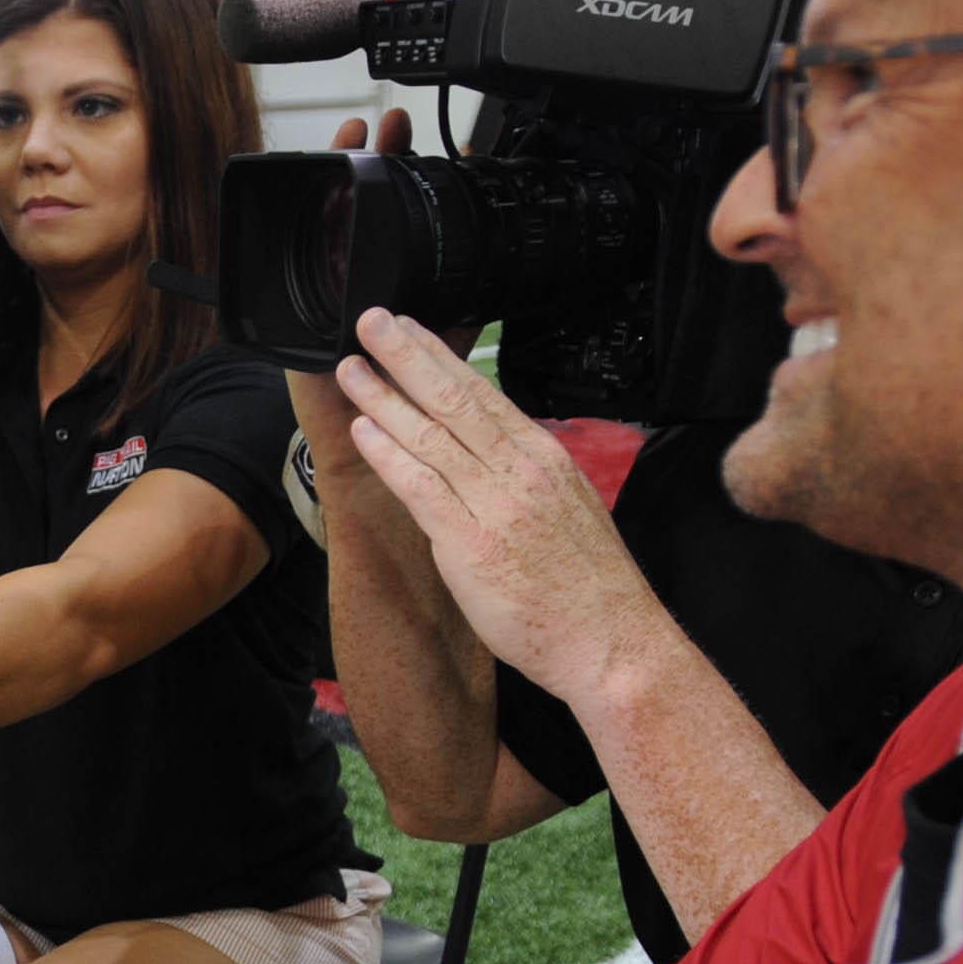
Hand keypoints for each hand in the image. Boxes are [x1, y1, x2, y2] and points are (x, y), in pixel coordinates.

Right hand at [287, 114, 481, 460]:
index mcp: (390, 278)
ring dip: (338, 175)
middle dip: (370, 157)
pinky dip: (307, 223)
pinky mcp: (300, 309)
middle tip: (384, 122)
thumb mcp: (440, 343)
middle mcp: (355, 276)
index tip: (419, 137)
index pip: (395, 212)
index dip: (404, 173)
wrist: (371, 448)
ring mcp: (323, 288)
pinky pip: (302, 261)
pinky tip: (319, 192)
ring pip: (331, 218)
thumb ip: (458, 307)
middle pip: (359, 202)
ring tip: (352, 135)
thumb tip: (493, 271)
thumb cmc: (401, 399)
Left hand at [332, 306, 663, 707]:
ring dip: (384, 398)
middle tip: (370, 320)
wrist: (610, 642)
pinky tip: (363, 429)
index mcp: (545, 458)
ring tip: (351, 368)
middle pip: (455, 399)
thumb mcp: (569, 508)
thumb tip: (495, 450)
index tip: (410, 329)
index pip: (485, 394)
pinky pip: (423, 486)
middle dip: (407, 355)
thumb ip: (526, 477)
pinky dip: (390, 454)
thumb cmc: (589, 587)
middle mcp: (521, 471)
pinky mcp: (472, 545)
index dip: (441, 357)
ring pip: (432, 435)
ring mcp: (497, 505)